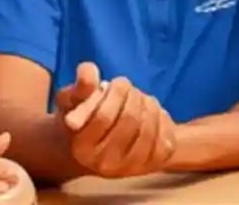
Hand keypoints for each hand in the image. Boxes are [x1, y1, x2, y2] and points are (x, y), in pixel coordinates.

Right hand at [55, 62, 175, 178]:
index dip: (114, 93)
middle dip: (131, 94)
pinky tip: (149, 111)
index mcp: (81, 149)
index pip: (103, 116)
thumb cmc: (85, 118)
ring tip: (136, 97)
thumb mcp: (74, 100)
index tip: (115, 82)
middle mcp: (106, 164)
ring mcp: (131, 167)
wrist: (103, 145)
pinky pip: (165, 132)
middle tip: (126, 87)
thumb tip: (89, 71)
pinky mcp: (154, 164)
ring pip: (149, 124)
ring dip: (145, 102)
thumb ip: (81, 86)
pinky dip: (159, 114)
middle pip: (129, 119)